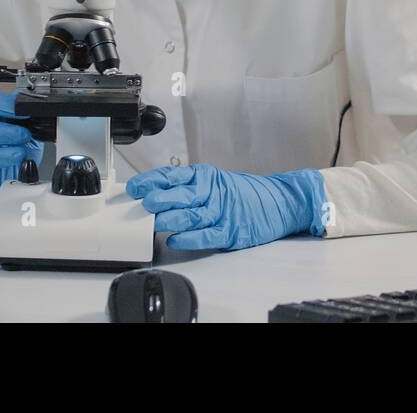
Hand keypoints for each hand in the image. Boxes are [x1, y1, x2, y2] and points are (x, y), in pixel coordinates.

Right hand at [0, 91, 41, 214]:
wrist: (12, 175)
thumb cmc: (16, 147)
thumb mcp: (28, 128)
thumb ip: (32, 115)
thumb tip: (44, 105)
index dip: (2, 104)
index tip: (22, 110)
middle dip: (0, 131)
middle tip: (23, 135)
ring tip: (20, 155)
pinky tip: (6, 185)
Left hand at [126, 164, 326, 250]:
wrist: (281, 202)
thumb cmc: (245, 194)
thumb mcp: (215, 183)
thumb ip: (187, 189)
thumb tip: (153, 197)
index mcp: (205, 177)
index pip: (173, 176)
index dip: (152, 181)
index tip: (134, 188)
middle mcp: (212, 192)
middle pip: (181, 195)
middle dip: (160, 198)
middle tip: (143, 203)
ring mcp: (222, 212)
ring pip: (192, 215)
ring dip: (171, 218)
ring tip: (154, 221)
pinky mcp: (231, 231)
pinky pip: (207, 235)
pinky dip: (190, 238)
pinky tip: (176, 239)